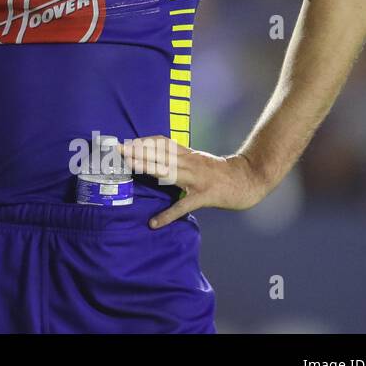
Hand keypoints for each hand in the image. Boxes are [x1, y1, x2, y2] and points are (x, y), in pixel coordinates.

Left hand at [118, 136, 269, 228]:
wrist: (247, 179)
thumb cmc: (220, 172)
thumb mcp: (198, 159)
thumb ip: (179, 158)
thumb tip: (157, 156)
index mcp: (188, 155)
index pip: (162, 144)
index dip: (144, 142)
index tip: (126, 142)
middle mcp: (190, 163)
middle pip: (160, 155)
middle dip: (139, 152)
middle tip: (119, 150)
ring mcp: (196, 179)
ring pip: (169, 172)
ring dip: (148, 169)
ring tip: (130, 167)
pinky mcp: (203, 196)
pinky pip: (183, 206)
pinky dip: (168, 215)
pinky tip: (154, 223)